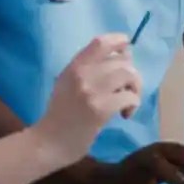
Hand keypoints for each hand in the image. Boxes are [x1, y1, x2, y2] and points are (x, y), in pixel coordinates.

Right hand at [33, 34, 142, 165]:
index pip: (101, 42)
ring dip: (135, 88)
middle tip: (127, 90)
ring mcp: (91, 91)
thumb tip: (122, 57)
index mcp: (74, 66)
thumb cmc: (60, 113)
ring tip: (127, 102)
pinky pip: (129, 97)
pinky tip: (125, 114)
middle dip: (132, 74)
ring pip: (128, 75)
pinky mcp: (100, 110)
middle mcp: (82, 74)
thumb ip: (89, 69)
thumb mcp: (68, 82)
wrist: (48, 142)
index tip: (126, 51)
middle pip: (121, 60)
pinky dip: (133, 104)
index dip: (119, 41)